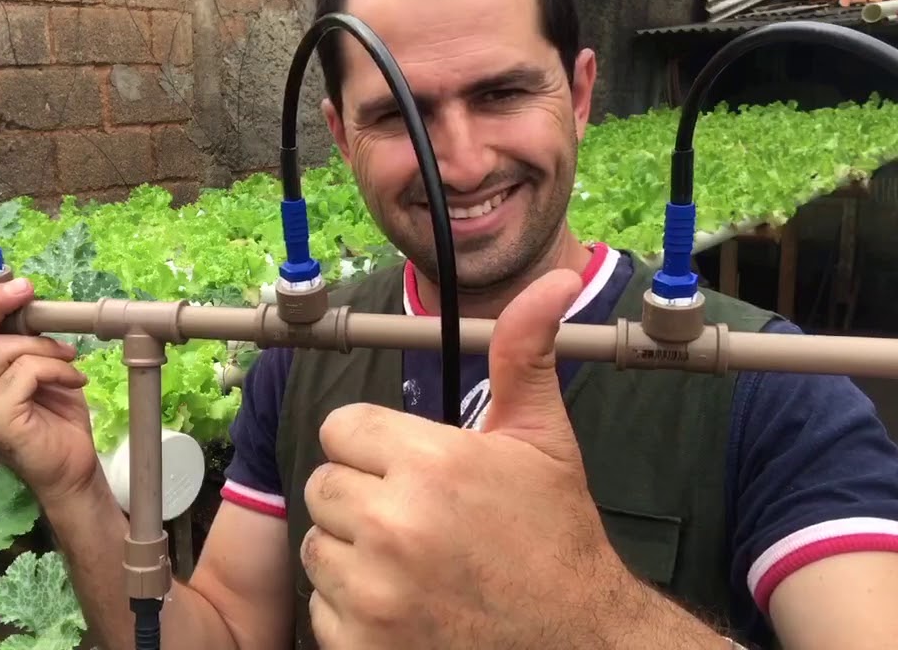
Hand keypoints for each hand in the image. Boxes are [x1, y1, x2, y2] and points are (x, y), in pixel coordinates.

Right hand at [0, 278, 101, 505]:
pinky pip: (25, 370)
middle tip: (26, 290)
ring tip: (67, 360)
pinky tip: (73, 379)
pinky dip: (56, 367)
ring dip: (43, 346)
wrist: (73, 463)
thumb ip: (14, 335)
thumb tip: (16, 296)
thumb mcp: (32, 361)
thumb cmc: (54, 410)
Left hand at [301, 270, 656, 648]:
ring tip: (415, 564)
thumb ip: (524, 355)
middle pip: (324, 485)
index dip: (376, 447)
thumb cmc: (556, 541)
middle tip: (419, 521)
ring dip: (354, 554)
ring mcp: (375, 593)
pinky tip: (407, 607)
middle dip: (363, 498)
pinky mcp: (364, 646)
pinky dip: (354, 612)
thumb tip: (553, 283)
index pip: (342, 428)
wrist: (579, 643)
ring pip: (318, 547)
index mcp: (431, 464)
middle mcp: (394, 526)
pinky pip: (322, 609)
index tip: (412, 470)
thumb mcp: (541, 440)